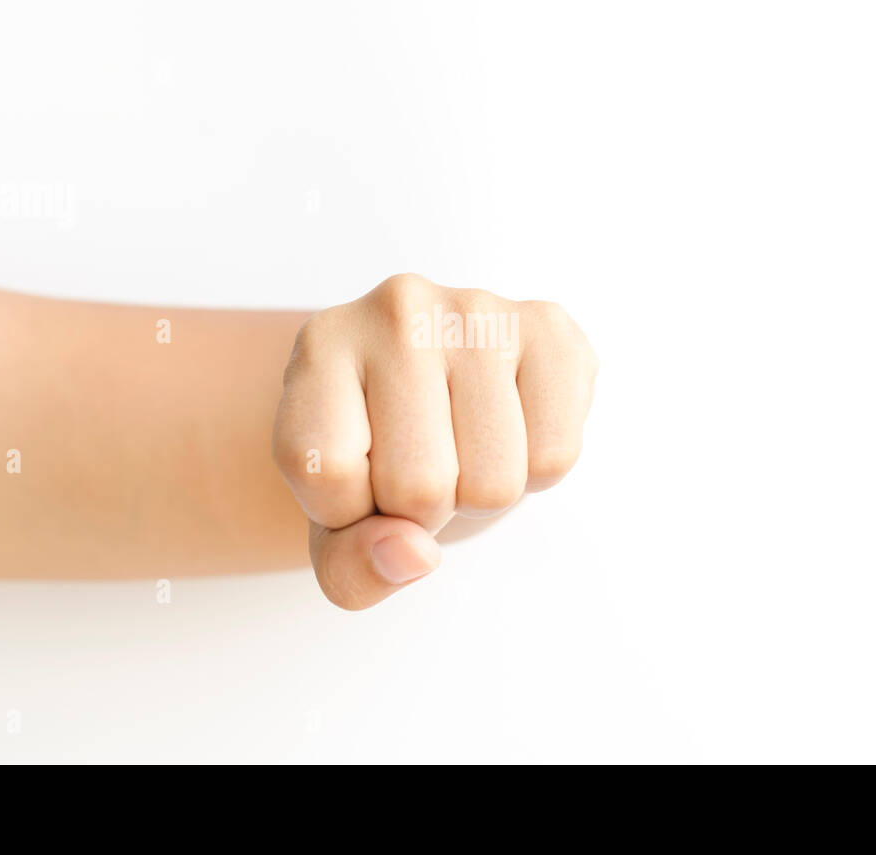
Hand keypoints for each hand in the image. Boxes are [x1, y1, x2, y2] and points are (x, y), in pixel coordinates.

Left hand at [272, 274, 597, 608]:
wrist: (438, 391)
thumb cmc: (378, 455)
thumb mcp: (338, 523)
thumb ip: (351, 566)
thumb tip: (414, 554)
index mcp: (321, 347)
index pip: (325, 471)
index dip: (346, 512)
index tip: (357, 479)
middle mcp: (396, 310)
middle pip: (417, 485)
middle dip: (424, 510)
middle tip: (425, 464)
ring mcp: (477, 310)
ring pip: (493, 482)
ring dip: (482, 495)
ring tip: (465, 446)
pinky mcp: (548, 326)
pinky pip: (554, 455)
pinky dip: (535, 472)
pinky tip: (510, 428)